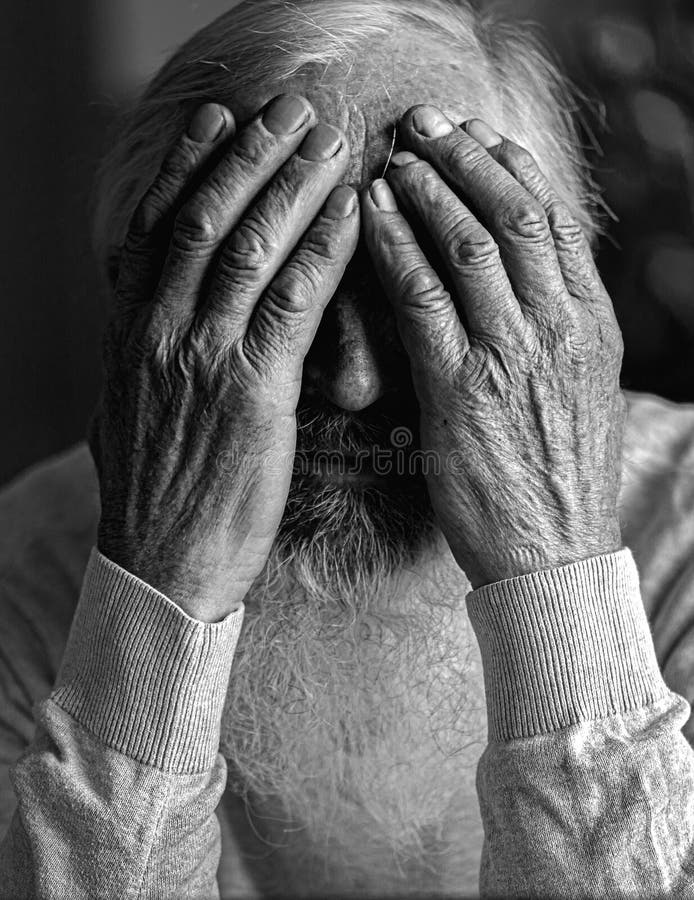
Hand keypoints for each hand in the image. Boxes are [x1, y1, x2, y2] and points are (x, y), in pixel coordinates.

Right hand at [89, 96, 358, 620]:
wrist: (162, 564)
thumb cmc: (155, 496)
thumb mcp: (128, 412)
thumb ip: (144, 359)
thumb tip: (148, 326)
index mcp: (129, 332)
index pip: (156, 227)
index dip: (190, 168)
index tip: (221, 123)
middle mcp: (159, 330)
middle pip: (205, 218)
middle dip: (249, 155)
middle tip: (288, 107)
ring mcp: (201, 357)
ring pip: (248, 246)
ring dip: (292, 183)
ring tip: (327, 138)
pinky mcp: (250, 391)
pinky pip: (292, 302)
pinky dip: (324, 249)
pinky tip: (353, 212)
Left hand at [362, 107, 624, 588]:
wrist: (553, 554)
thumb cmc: (560, 477)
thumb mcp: (583, 391)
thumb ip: (561, 330)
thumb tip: (532, 280)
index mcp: (592, 324)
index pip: (553, 220)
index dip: (508, 167)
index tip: (477, 134)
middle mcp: (558, 327)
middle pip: (510, 213)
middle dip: (463, 156)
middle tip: (423, 121)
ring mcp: (511, 355)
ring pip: (467, 243)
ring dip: (424, 189)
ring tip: (390, 157)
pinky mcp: (460, 389)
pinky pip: (423, 298)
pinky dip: (395, 248)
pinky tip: (370, 218)